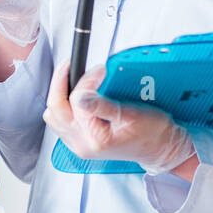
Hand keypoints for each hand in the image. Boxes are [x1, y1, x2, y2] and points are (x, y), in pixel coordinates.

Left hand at [43, 61, 197, 176]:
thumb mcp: (131, 114)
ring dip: (60, 95)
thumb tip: (80, 97)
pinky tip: (75, 96)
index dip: (87, 79)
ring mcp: (78, 145)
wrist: (159, 147)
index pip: (78, 99)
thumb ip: (102, 106)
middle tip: (71, 65)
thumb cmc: (151, 131)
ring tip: (73, 80)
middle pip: (56, 109)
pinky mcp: (78, 142)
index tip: (101, 70)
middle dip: (61, 82)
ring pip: (53, 115)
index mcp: (96, 138)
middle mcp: (82, 144)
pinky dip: (64, 106)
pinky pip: (59, 122)